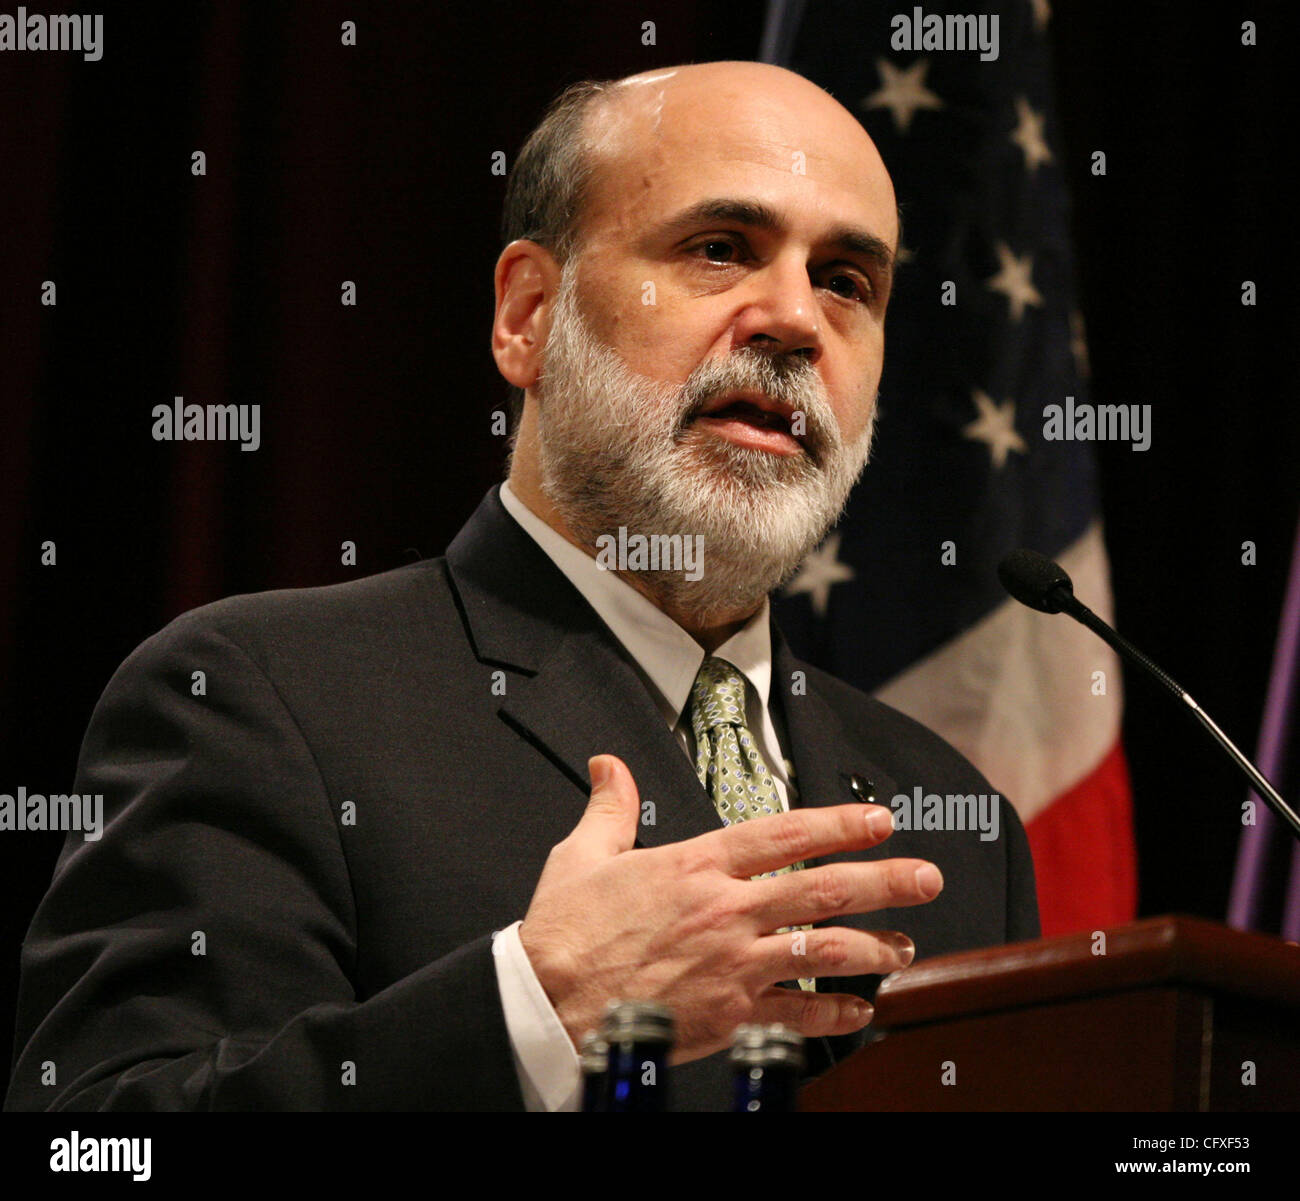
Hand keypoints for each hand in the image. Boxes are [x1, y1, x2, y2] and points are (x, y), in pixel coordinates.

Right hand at [518, 753, 942, 1063]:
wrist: (548, 1003)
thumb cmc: (565, 932)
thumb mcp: (581, 854)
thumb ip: (609, 806)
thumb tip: (608, 765)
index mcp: (696, 865)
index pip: (785, 834)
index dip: (840, 823)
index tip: (879, 818)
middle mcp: (725, 910)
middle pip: (823, 889)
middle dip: (885, 880)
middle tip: (927, 877)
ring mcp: (733, 963)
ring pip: (824, 951)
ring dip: (874, 948)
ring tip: (905, 947)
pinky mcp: (730, 1012)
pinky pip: (798, 1013)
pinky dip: (835, 1014)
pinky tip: (860, 1011)